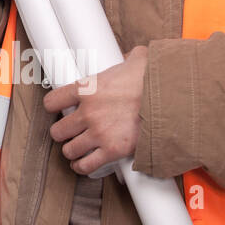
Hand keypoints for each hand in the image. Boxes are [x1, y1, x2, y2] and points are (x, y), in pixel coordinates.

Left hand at [44, 45, 148, 174]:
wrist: (171, 99)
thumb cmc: (153, 78)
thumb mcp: (134, 59)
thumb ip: (125, 59)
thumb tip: (130, 57)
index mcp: (86, 88)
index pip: (52, 101)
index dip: (53, 106)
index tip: (58, 109)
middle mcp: (88, 112)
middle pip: (57, 130)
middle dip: (62, 132)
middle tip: (70, 131)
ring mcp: (99, 133)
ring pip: (69, 149)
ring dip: (72, 150)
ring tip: (76, 148)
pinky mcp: (113, 151)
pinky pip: (87, 165)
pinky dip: (83, 166)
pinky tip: (82, 164)